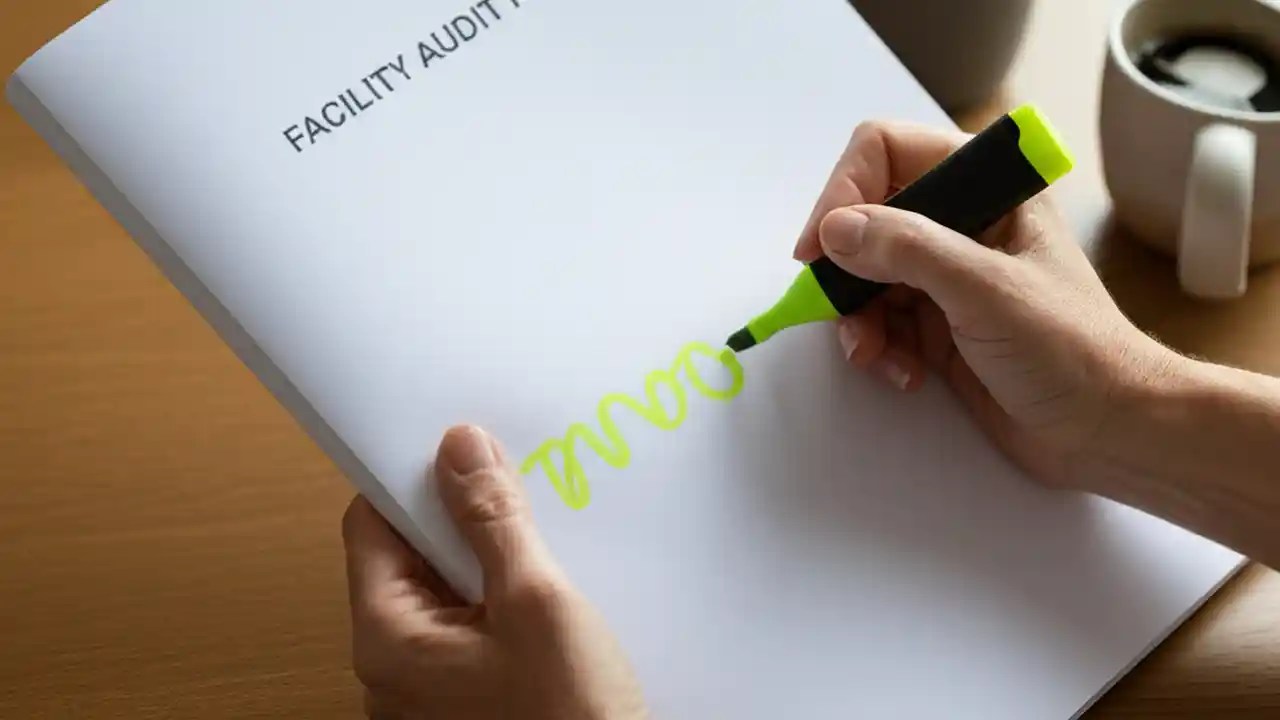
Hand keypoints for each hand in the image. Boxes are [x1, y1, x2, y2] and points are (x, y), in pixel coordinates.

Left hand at [342, 425, 648, 719]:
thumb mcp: (536, 600)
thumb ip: (493, 520)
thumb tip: (460, 450)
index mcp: (388, 640)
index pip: (371, 526)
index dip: (410, 479)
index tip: (459, 448)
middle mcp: (394, 669)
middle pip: (410, 558)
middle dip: (463, 519)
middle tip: (518, 491)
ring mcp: (431, 689)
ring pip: (448, 592)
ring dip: (491, 558)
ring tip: (543, 541)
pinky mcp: (470, 700)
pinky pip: (472, 628)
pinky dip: (504, 599)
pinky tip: (551, 590)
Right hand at [793, 120, 1178, 487]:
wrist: (1109, 430)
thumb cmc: (1070, 349)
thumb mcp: (985, 290)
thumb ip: (908, 250)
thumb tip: (835, 230)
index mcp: (989, 186)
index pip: (889, 151)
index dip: (845, 189)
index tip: (820, 245)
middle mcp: (962, 222)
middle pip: (865, 215)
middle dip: (844, 266)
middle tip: (831, 306)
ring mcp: (947, 275)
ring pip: (863, 274)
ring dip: (856, 316)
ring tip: (872, 354)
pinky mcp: (938, 325)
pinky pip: (879, 321)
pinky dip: (878, 347)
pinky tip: (905, 374)